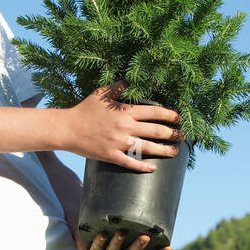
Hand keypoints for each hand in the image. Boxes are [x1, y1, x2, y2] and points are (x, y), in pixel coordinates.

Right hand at [64, 82, 182, 167]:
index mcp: (125, 111)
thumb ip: (118, 87)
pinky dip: (143, 166)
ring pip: (148, 148)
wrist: (67, 129)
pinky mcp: (111, 156)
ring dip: (164, 150)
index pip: (154, 112)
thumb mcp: (101, 93)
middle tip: (182, 136)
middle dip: (172, 133)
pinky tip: (153, 168)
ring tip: (174, 152)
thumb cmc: (84, 110)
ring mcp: (119, 143)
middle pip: (156, 131)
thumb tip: (130, 81)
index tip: (179, 118)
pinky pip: (131, 163)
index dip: (170, 115)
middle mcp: (126, 127)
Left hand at [80, 228, 172, 249]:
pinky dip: (99, 243)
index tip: (169, 246)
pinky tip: (103, 234)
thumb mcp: (126, 229)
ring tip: (122, 232)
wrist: (87, 232)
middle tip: (145, 236)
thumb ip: (138, 227)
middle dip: (137, 248)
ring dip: (117, 244)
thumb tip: (156, 208)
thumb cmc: (112, 229)